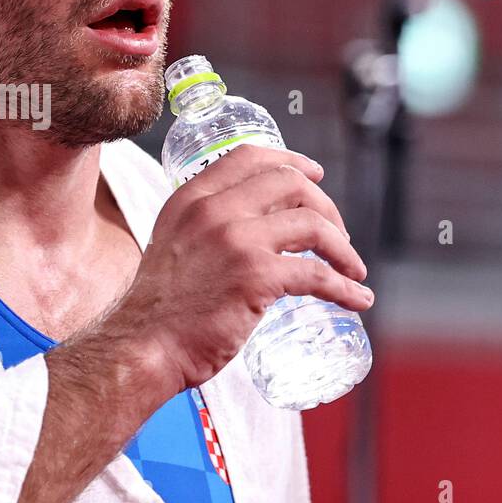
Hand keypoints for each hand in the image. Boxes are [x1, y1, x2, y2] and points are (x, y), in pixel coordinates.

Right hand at [102, 144, 373, 393]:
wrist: (144, 346)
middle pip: (290, 184)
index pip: (249, 157)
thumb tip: (249, 230)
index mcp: (191, 198)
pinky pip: (318, 274)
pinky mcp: (256, 276)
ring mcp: (236, 240)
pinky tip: (357, 298)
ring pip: (312, 225)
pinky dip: (346, 287)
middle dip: (325, 207)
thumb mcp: (174, 245)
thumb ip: (204, 229)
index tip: (314, 175)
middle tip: (338, 235)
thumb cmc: (160, 309)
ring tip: (352, 268)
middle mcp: (213, 210)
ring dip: (343, 247)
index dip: (290, 161)